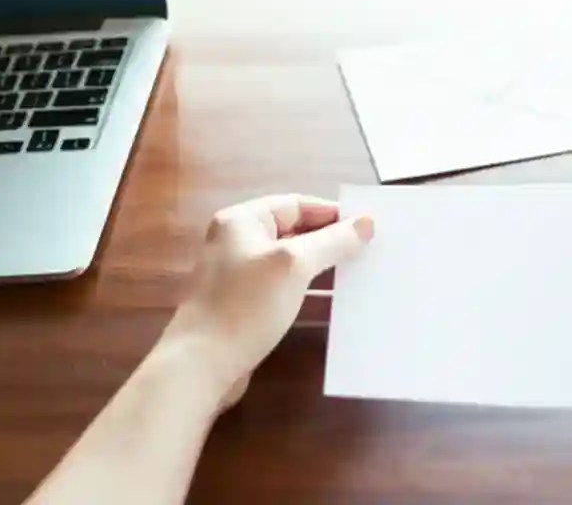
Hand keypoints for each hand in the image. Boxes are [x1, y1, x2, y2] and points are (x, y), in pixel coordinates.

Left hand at [159, 195, 373, 409]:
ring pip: (291, 264)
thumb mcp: (294, 267)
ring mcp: (239, 276)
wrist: (201, 366)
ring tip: (360, 277)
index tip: (369, 228)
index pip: (296, 204)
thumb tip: (366, 222)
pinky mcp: (244, 306)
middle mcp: (238, 242)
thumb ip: (332, 241)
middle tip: (370, 252)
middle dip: (331, 242)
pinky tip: (336, 305)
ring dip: (323, 270)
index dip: (333, 214)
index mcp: (243, 221)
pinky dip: (309, 294)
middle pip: (294, 232)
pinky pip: (284, 290)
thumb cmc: (246, 305)